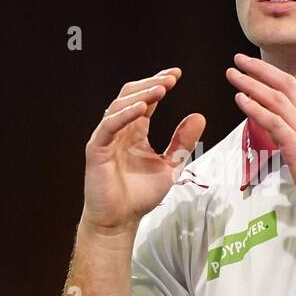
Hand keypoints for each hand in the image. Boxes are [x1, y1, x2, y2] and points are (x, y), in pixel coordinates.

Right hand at [82, 68, 205, 236]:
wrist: (120, 221)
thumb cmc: (139, 195)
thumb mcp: (170, 165)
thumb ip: (182, 142)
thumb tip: (199, 116)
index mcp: (135, 131)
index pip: (146, 99)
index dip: (159, 84)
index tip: (177, 74)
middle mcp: (119, 130)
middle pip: (131, 95)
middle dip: (151, 84)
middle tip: (172, 78)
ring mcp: (106, 138)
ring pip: (119, 106)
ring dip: (141, 95)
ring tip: (161, 89)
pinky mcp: (96, 149)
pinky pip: (109, 126)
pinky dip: (125, 115)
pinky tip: (142, 108)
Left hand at [226, 53, 295, 223]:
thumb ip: (292, 138)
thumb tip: (276, 131)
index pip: (291, 88)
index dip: (270, 74)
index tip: (252, 65)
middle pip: (283, 86)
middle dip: (259, 70)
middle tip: (237, 60)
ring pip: (277, 100)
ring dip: (252, 85)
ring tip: (234, 75)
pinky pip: (275, 123)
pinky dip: (256, 109)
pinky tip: (241, 101)